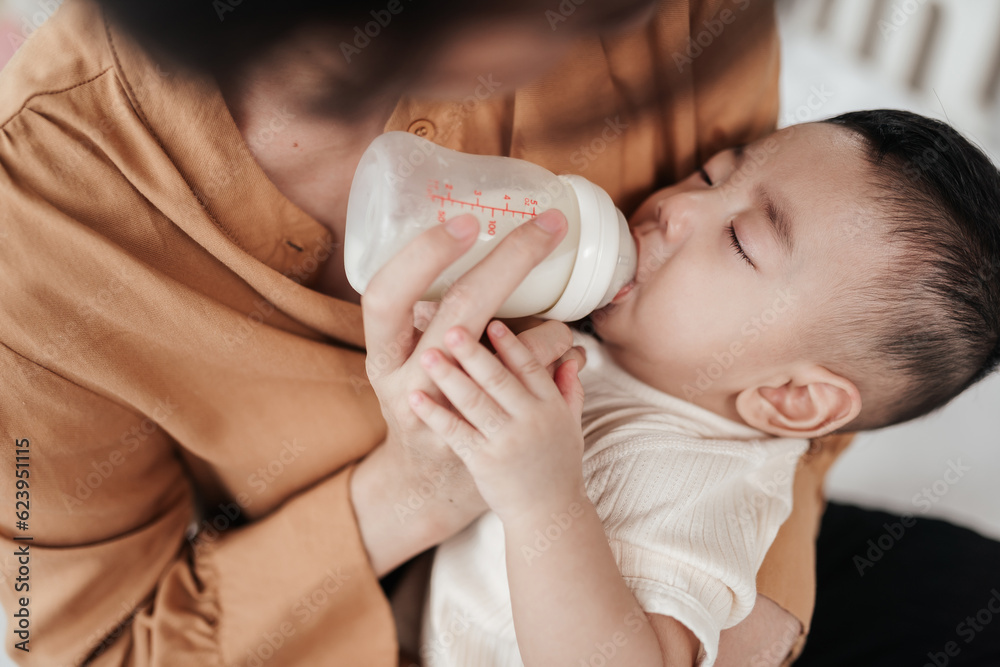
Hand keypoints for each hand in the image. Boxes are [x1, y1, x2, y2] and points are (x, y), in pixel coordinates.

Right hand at [351, 210, 585, 574]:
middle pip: (458, 309)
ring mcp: (443, 412)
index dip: (422, 257)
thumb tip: (466, 251)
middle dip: (508, 261)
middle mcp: (403, 381)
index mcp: (381, 352)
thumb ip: (425, 319)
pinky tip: (572, 354)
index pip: (387, 293)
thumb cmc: (418, 401)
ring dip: (546, 328)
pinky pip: (531, 388)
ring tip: (562, 321)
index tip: (465, 224)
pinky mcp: (480, 437)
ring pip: (507, 351)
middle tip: (545, 228)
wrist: (423, 486)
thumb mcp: (404, 360)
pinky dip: (560, 362)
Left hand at [409, 319, 585, 522]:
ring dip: (449, 377)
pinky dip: (435, 415)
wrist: (548, 513)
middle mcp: (531, 422)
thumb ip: (570, 390)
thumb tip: (571, 357)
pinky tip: (415, 398)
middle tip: (450, 327)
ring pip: (475, 403)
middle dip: (473, 353)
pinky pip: (456, 433)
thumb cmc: (557, 466)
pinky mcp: (484, 463)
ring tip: (427, 356)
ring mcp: (506, 443)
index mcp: (551, 408)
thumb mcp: (572, 426)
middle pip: (498, 379)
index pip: (530, 367)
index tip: (492, 322)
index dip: (511, 344)